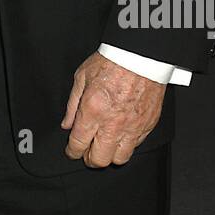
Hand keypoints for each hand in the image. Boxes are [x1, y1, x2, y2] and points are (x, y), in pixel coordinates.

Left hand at [61, 51, 165, 167]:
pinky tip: (121, 134)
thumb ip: (72, 104)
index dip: (72, 152)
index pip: (78, 144)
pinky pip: (136, 145)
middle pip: (99, 159)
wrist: (140, 55)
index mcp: (93, 110)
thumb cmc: (112, 61)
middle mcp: (112, 123)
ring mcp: (132, 126)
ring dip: (110, 154)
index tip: (72, 151)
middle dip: (89, 158)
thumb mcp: (81, 77)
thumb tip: (67, 124)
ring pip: (120, 158)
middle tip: (87, 151)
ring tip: (106, 144)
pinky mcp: (147, 125)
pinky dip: (127, 144)